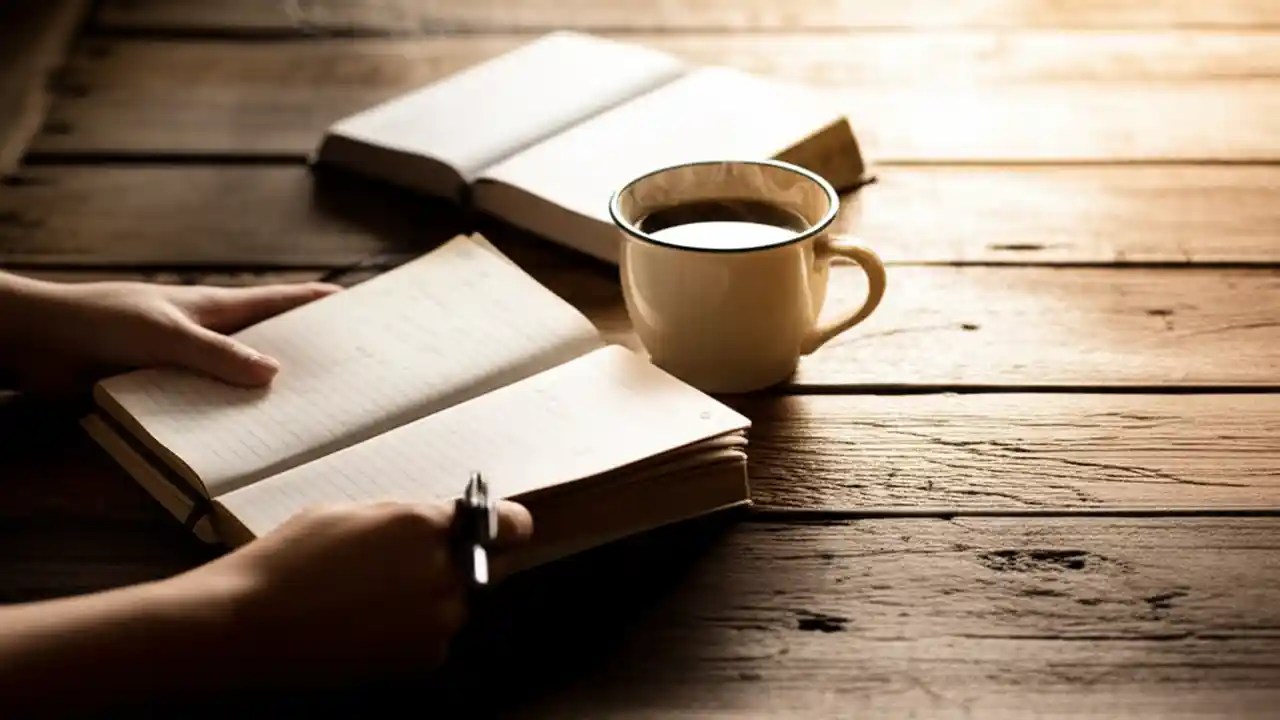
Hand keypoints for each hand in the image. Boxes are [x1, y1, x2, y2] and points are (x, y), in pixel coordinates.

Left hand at [1, 277, 338, 391]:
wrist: (39, 342)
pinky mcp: (165, 393)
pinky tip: (244, 446)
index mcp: (217, 309)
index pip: (281, 300)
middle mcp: (209, 336)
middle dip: (305, 358)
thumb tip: (275, 374)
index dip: (320, 302)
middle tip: (345, 379)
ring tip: (304, 423)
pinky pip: (206, 409)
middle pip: (269, 344)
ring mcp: (188, 365)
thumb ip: (218, 355)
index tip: (360, 307)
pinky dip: (226, 423)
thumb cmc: (103, 320)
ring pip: (238, 383)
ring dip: (263, 400)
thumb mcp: (167, 335)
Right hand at [184, 500, 533, 682]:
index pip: (508, 525)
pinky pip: (430, 637)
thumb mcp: (347, 514)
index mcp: (426, 526)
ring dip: (427, 599)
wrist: (249, 627)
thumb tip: (430, 525)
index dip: (504, 526)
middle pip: (474, 566)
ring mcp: (435, 621)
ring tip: (368, 599)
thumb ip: (403, 519)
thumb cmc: (288, 559)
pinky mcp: (421, 659)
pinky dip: (410, 631)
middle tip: (394, 568)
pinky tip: (364, 626)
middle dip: (447, 563)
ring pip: (451, 604)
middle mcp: (443, 573)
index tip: (499, 528)